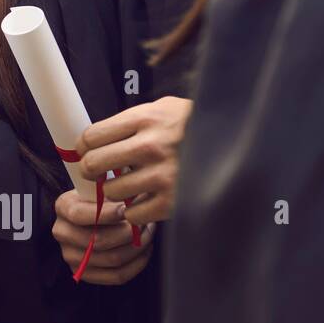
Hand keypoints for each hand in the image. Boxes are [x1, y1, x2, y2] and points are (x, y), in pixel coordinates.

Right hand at [52, 189, 155, 284]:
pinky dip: (137, 264)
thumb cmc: (101, 199)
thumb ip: (111, 190)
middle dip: (128, 233)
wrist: (93, 215)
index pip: (79, 215)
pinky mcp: (84, 273)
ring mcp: (71, 255)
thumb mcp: (100, 187)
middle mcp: (62, 232)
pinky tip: (144, 251)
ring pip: (112, 259)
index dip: (106, 214)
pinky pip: (117, 276)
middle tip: (144, 223)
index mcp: (63, 207)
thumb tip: (133, 197)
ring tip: (146, 235)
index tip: (126, 209)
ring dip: (137, 247)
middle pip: (98, 241)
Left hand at [75, 96, 190, 226]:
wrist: (240, 145)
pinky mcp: (173, 202)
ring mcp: (163, 176)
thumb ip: (131, 121)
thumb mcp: (166, 109)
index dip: (83, 147)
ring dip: (114, 191)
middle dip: (91, 170)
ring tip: (127, 185)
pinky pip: (133, 213)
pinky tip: (144, 200)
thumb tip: (94, 139)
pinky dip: (134, 211)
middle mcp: (151, 146)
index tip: (86, 152)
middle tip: (99, 172)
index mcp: (146, 119)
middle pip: (93, 164)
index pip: (91, 136)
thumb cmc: (195, 125)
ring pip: (111, 191)